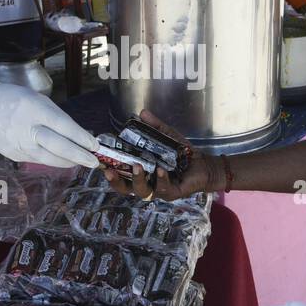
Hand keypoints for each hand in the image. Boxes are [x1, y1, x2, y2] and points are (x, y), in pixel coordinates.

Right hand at [0, 78, 98, 168]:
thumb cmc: (15, 100)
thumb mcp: (38, 100)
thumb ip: (56, 117)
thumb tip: (77, 135)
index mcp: (36, 110)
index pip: (64, 127)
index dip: (81, 138)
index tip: (95, 145)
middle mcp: (28, 130)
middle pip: (58, 147)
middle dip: (79, 156)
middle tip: (93, 162)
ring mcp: (20, 145)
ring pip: (50, 159)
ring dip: (68, 162)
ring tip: (81, 162)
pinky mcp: (15, 155)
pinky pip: (38, 160)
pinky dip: (52, 160)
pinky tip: (62, 159)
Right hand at [102, 110, 220, 199]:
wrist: (203, 164)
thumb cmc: (182, 154)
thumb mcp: (167, 137)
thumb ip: (155, 126)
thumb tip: (141, 112)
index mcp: (142, 174)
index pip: (122, 177)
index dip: (111, 173)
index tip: (102, 163)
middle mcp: (148, 184)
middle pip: (127, 189)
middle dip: (116, 182)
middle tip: (109, 171)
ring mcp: (159, 190)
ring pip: (143, 191)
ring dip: (138, 180)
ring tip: (138, 167)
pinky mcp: (173, 193)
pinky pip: (164, 189)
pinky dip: (161, 179)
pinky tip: (160, 170)